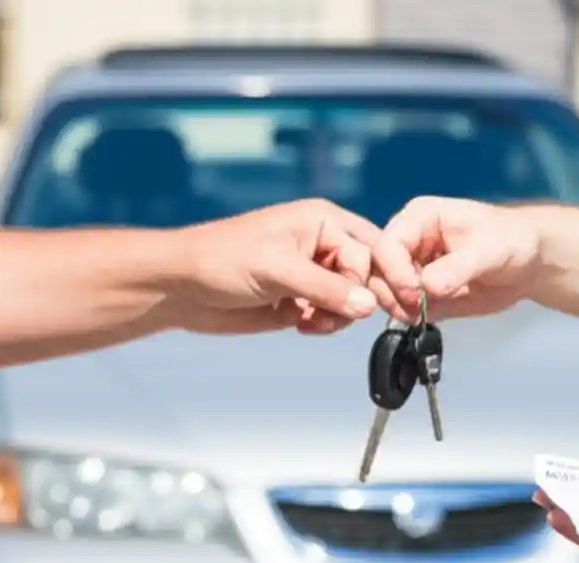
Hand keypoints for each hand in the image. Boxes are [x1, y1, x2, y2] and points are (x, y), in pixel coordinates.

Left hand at [173, 199, 379, 333]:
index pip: (371, 250)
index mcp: (323, 221)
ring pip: (352, 300)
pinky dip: (322, 324)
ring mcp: (313, 273)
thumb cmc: (222, 260)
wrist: (182, 288)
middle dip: (360, 299)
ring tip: (309, 320)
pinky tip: (299, 323)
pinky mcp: (301, 299)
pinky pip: (331, 315)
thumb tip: (367, 305)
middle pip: (368, 275)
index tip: (396, 303)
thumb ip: (327, 288)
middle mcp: (323, 244)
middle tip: (347, 317)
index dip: (383, 277)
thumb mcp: (279, 269)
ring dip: (337, 316)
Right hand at [368, 196, 540, 322]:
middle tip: (417, 309)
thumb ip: (458, 267)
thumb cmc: (512, 240)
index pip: (387, 244)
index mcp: (419, 218)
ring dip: (399, 307)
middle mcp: (409, 242)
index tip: (414, 293)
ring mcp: (412, 269)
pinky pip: (403, 309)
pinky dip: (411, 317)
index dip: (394, 271)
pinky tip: (428, 317)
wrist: (529, 264)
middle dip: (391, 292)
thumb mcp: (489, 249)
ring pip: (384, 292)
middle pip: (376, 270)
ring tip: (424, 314)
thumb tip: (428, 287)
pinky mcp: (421, 294)